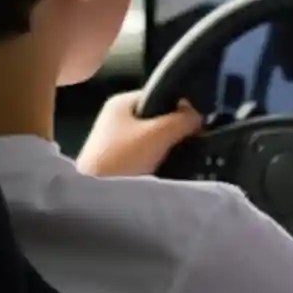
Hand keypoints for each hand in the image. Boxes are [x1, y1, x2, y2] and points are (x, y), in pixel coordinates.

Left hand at [76, 91, 201, 177]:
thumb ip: (182, 120)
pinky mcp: (117, 162)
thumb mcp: (158, 134)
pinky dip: (156, 160)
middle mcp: (116, 117)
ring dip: (166, 147)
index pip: (160, 94)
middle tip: (189, 141)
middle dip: (174, 129)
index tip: (196, 122)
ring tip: (178, 156)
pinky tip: (164, 169)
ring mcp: (115, 141)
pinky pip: (146, 155)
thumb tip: (198, 115)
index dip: (180, 106)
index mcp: (122, 102)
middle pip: (158, 117)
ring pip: (153, 138)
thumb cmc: (122, 159)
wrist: (94, 198)